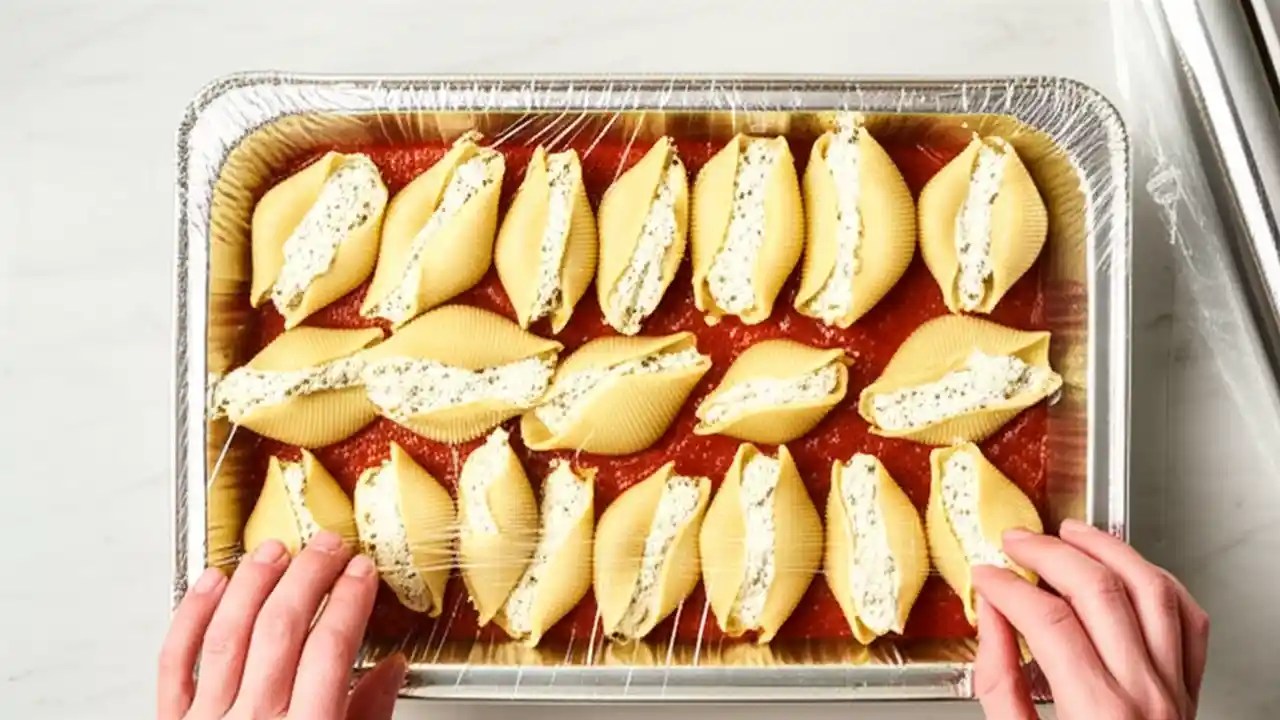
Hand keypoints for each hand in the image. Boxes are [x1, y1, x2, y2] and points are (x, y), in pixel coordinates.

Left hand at [158, 531, 405, 719]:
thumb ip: (367, 718)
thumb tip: (390, 672)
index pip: (330, 650)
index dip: (349, 602)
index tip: (363, 573)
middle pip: (281, 629)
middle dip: (309, 577)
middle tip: (329, 546)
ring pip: (228, 635)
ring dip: (253, 583)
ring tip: (275, 551)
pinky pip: (176, 662)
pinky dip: (192, 616)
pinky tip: (212, 585)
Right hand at [972, 519, 1209, 719]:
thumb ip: (1000, 685)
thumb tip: (992, 620)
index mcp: (1097, 714)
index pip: (1047, 619)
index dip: (1007, 588)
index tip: (984, 577)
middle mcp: (1145, 695)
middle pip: (1098, 591)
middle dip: (1048, 554)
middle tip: (1015, 544)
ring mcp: (1175, 690)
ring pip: (1151, 590)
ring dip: (1108, 550)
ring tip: (1072, 533)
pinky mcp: (1190, 690)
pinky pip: (1188, 619)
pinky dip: (1158, 582)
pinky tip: (1129, 569)